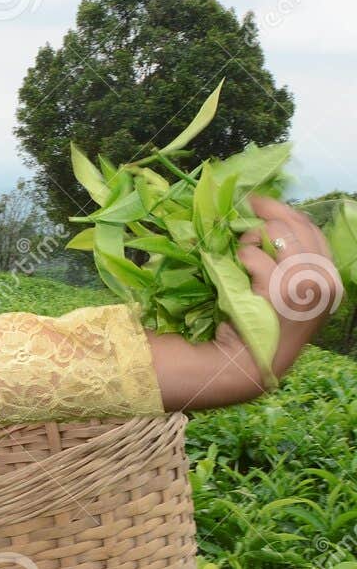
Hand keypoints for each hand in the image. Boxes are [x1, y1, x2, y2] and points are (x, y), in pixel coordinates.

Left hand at [239, 195, 343, 325]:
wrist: (250, 364)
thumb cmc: (265, 329)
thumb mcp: (293, 296)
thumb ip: (294, 265)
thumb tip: (273, 227)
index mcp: (330, 279)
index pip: (313, 232)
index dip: (286, 213)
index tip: (263, 204)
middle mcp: (323, 280)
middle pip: (296, 227)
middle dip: (267, 215)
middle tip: (246, 213)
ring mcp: (303, 284)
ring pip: (276, 234)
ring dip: (252, 238)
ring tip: (242, 252)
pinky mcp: (278, 290)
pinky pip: (254, 256)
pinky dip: (242, 258)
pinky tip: (238, 270)